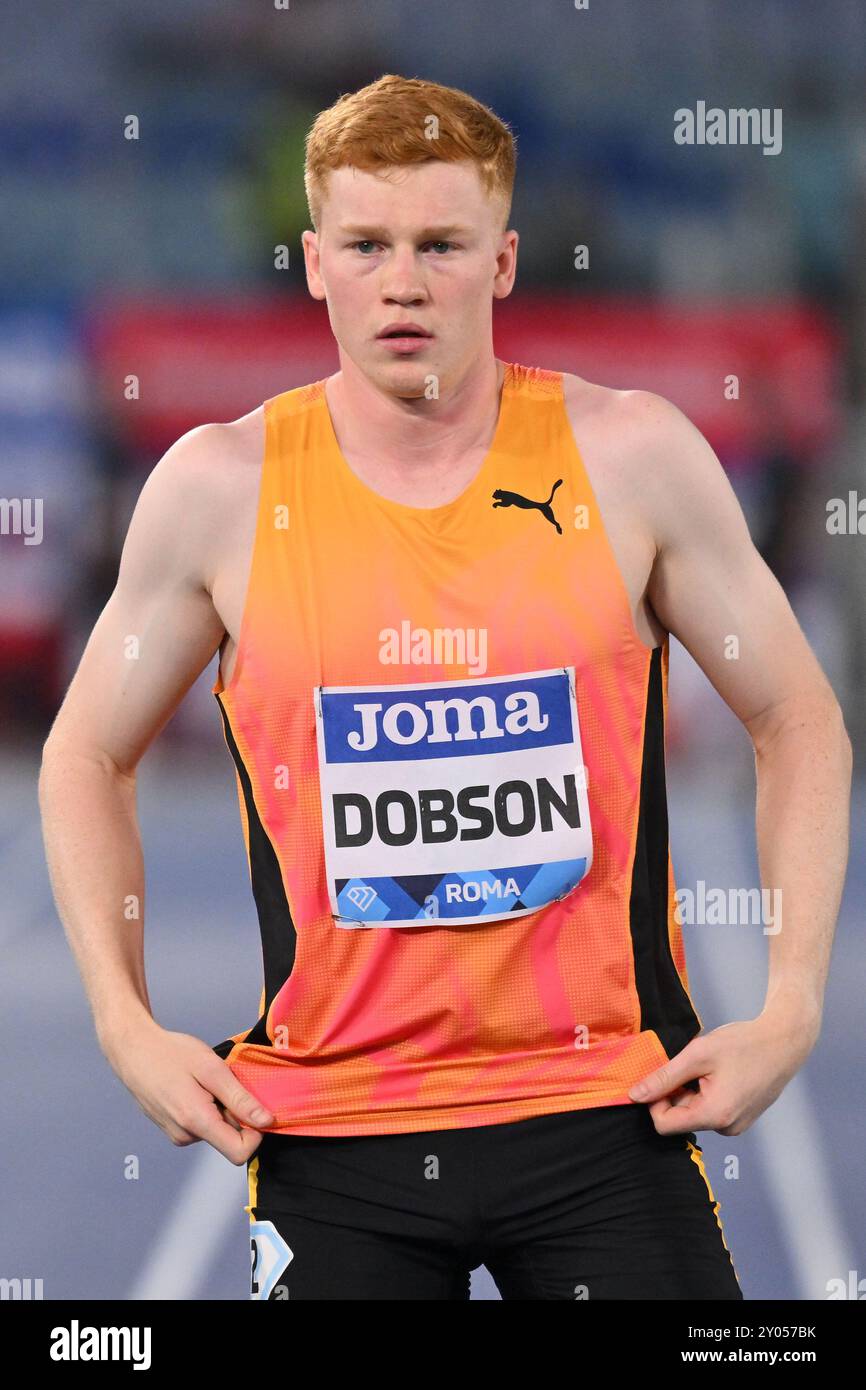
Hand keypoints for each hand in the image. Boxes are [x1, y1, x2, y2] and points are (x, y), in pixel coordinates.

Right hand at [101, 1015, 274, 1163]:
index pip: (239, 1153)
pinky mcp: (171, 1128)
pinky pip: (200, 1124)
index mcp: (197, 1122)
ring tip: (202, 1081)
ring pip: (214, 1129)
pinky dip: (205, 1107)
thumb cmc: (171, 1053)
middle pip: (228, 1138)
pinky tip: (192, 1086)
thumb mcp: (212, 1069)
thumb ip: (240, 1099)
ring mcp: (176, 1134)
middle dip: (234, 1112)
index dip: (255, 1132)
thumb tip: (267, 1121)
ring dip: (218, 1107)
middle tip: (221, 1082)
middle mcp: (185, 1136)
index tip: (252, 1105)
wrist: (133, 1049)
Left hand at [627, 1013, 816, 1136]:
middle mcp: (726, 1129)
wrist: (784, 1042)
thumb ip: (664, 1077)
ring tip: (710, 1067)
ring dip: (691, 1091)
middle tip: (690, 1065)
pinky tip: (720, 1073)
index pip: (664, 1125)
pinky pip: (711, 1111)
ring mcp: (736, 1126)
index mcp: (715, 1116)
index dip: (655, 1100)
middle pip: (679, 1118)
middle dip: (676, 1092)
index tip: (663, 1075)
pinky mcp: (742, 1119)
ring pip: (694, 1113)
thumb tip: (635, 1095)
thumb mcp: (697, 1055)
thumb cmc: (743, 1044)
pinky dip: (706, 1093)